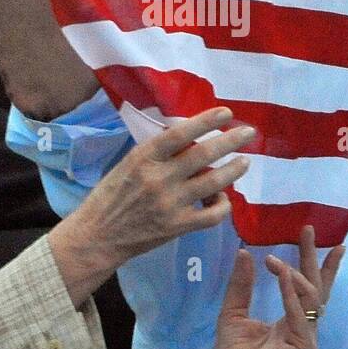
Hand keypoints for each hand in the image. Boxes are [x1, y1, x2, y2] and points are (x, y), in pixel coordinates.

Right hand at [49, 107, 254, 303]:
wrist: (98, 236)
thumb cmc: (111, 196)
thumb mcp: (128, 164)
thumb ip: (157, 154)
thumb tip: (191, 140)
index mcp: (144, 158)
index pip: (180, 133)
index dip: (206, 121)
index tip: (226, 112)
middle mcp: (159, 178)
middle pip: (204, 155)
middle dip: (231, 141)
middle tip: (249, 133)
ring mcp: (170, 204)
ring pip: (213, 183)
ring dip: (234, 170)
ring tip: (245, 162)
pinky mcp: (177, 226)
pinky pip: (211, 215)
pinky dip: (223, 205)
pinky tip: (224, 198)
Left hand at [206, 226, 344, 348]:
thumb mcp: (233, 311)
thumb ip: (241, 285)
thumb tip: (243, 252)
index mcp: (292, 318)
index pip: (308, 285)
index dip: (312, 260)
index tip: (308, 234)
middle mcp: (304, 326)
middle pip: (316, 286)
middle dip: (313, 257)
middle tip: (308, 229)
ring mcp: (307, 337)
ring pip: (310, 296)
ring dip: (292, 273)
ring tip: (271, 260)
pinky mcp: (304, 347)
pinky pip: (299, 313)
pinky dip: (290, 291)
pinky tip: (280, 272)